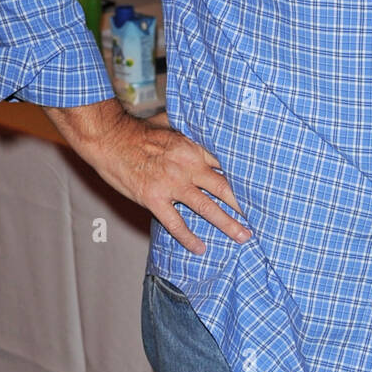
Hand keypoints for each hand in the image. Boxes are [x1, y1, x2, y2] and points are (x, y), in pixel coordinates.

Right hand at [44, 98, 250, 254]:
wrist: (109, 139)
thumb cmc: (137, 131)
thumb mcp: (169, 124)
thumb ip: (189, 130)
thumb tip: (203, 123)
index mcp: (194, 148)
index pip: (227, 165)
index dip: (246, 178)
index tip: (263, 189)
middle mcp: (188, 166)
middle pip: (225, 188)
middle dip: (245, 204)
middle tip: (262, 218)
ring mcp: (172, 184)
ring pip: (207, 207)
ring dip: (227, 223)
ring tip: (243, 236)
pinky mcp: (154, 199)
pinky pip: (175, 223)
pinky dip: (189, 238)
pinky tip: (200, 248)